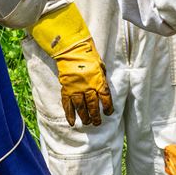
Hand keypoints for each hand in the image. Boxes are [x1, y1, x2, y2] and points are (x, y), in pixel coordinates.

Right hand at [31, 4, 112, 126]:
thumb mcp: (101, 67)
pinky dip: (69, 114)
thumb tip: (103, 91)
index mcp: (99, 81)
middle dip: (95, 116)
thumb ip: (102, 80)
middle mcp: (88, 87)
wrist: (73, 51)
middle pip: (93, 105)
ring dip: (84, 117)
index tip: (108, 113)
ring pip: (81, 107)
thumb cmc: (90, 58)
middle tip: (96, 123)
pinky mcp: (66, 89)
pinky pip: (68, 105)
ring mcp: (76, 89)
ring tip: (87, 123)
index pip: (105, 98)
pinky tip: (72, 122)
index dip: (108, 107)